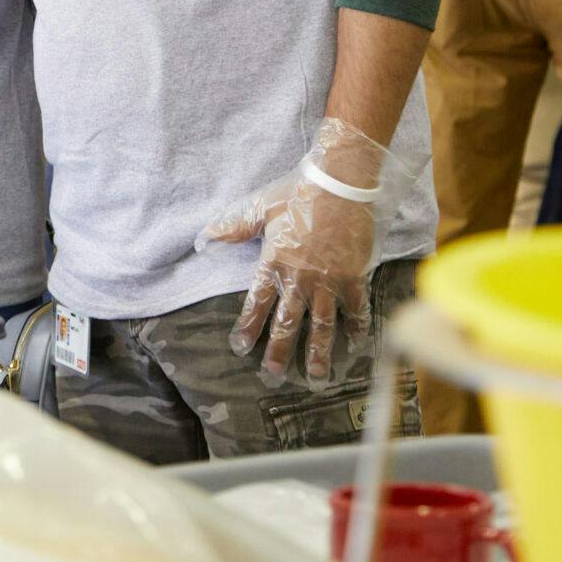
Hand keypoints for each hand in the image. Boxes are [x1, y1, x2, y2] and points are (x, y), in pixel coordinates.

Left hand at [196, 118, 419, 388]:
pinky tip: (355, 347)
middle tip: (273, 375)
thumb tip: (204, 238)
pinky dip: (357, 328)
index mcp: (274, 263)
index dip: (249, 326)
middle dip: (279, 351)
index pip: (257, 302)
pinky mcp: (354, 276)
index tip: (242, 348)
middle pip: (287, 322)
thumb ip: (233, 228)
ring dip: (318, 353)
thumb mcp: (260, 209)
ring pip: (322, 325)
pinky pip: (356, 309)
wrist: (339, 184)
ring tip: (316, 377)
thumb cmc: (297, 194)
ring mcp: (328, 280)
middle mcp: (299, 278)